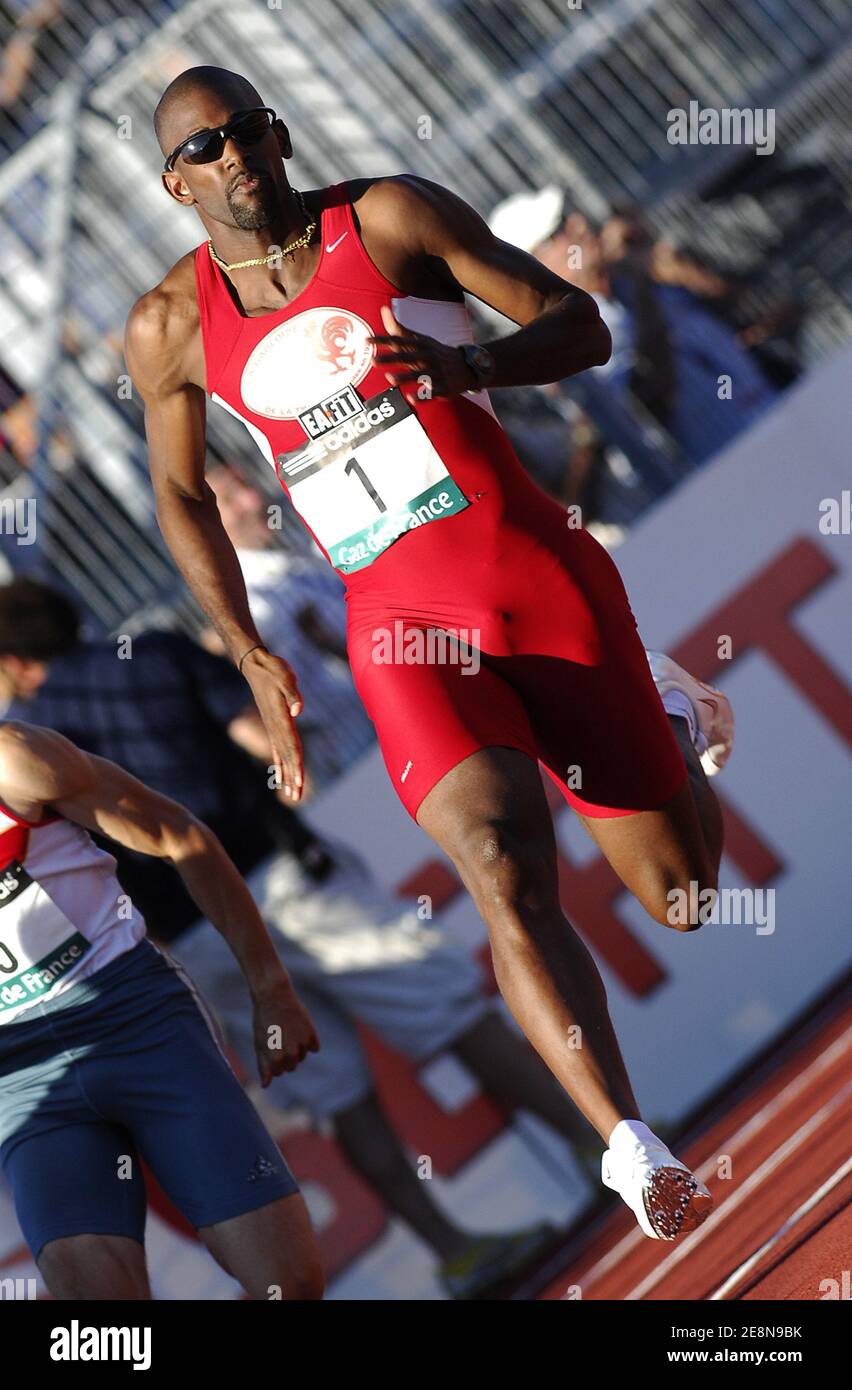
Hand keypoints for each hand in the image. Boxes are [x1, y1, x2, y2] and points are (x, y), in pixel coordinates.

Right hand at [241, 647, 303, 799]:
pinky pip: (276, 749)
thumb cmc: (273, 668)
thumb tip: (298, 710)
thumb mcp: (285, 676)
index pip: (290, 745)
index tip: (298, 781)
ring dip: (287, 775)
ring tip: (291, 794)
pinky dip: (280, 763)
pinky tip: (281, 777)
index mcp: (281, 717)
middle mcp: (276, 726)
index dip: (295, 764)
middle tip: (296, 797)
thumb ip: (293, 694)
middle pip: (286, 756)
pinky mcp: (272, 724)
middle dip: (292, 777)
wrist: (255, 664)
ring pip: (281, 756)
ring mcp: (272, 726)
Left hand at [251, 975, 319, 1085]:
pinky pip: (313, 1047)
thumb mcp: (259, 1044)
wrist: (274, 995)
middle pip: (291, 1067)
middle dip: (284, 1057)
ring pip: (302, 1057)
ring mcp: (304, 1044)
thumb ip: (263, 1066)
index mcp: (276, 1059)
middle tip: (277, 1039)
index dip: (271, 1061)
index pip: (278, 1072)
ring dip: (296, 1049)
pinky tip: (298, 1029)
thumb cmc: (263, 1021)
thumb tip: (266, 1085)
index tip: (268, 1046)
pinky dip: (307, 1041)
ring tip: (286, 1032)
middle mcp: (292, 1054)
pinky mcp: (312, 1034)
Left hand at [369, 304, 474, 402]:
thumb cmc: (436, 353)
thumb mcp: (420, 340)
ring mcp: (436, 373)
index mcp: (420, 345)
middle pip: (407, 357)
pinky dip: (422, 396)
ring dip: (405, 377)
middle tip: (373, 360)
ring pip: (419, 375)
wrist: (468, 366)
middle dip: (391, 358)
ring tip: (390, 379)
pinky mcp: (443, 388)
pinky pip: (432, 393)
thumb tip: (383, 309)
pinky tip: (410, 398)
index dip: (383, 340)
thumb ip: (399, 329)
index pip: (399, 340)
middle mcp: (427, 357)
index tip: (366, 341)